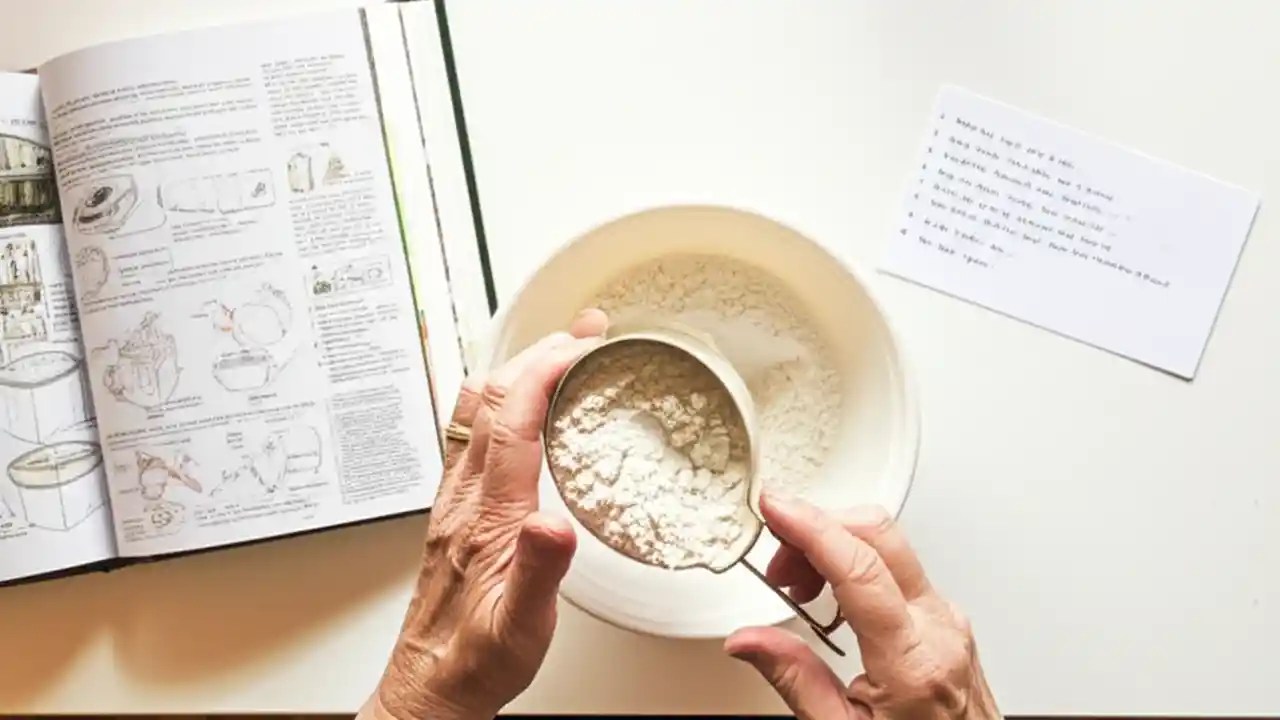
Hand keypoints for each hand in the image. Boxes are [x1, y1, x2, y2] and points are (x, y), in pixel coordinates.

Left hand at [362, 310, 608, 719]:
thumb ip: (539, 572)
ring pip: (479, 409)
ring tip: (562, 353)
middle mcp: (466, 496)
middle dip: (540, 352)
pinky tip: (528, 409)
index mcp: (488, 515)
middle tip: (586, 332)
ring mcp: (458, 499)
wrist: (433, 684)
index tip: (583, 343)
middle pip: (493, 397)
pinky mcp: (458, 509)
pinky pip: (478, 434)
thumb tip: (553, 525)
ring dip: (520, 371)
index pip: (513, 418)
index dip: (546, 369)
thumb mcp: (522, 627)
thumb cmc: (477, 659)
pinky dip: (509, 402)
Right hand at [725, 495, 999, 719]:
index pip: (862, 568)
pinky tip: (830, 595)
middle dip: (817, 528)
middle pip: (880, 535)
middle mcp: (940, 629)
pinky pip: (899, 567)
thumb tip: (748, 640)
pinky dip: (856, 564)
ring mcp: (949, 619)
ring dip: (833, 547)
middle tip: (776, 557)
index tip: (776, 508)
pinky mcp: (948, 618)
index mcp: (914, 663)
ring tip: (798, 587)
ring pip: (889, 545)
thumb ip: (796, 682)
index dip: (812, 528)